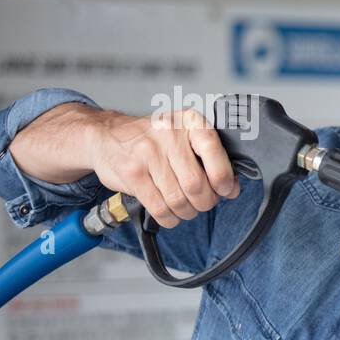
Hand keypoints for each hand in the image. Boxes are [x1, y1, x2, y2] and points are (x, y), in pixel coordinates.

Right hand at [87, 107, 240, 227]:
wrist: (106, 135)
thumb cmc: (154, 140)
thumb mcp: (186, 138)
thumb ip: (212, 160)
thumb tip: (233, 188)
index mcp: (189, 121)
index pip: (213, 149)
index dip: (223, 177)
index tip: (224, 189)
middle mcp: (168, 134)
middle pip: (196, 183)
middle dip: (205, 202)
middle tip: (202, 202)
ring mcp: (147, 153)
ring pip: (178, 199)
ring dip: (187, 211)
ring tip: (186, 207)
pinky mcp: (131, 173)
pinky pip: (159, 207)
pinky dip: (170, 218)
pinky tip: (170, 213)